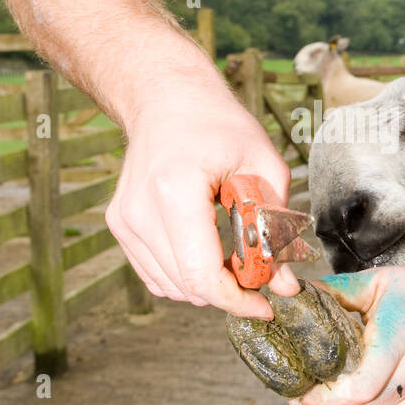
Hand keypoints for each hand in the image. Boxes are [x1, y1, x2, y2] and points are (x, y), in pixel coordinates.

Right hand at [106, 81, 299, 315]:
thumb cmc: (218, 124)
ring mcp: (124, 220)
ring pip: (169, 286)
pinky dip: (185, 276)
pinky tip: (208, 254)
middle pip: (186, 285)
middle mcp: (139, 211)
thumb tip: (284, 285)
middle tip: (261, 276)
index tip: (266, 305)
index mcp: (174, 192)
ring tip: (234, 259)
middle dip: (228, 293)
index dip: (237, 299)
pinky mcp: (120, 225)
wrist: (166, 99)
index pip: (201, 273)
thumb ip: (276, 227)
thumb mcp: (263, 165)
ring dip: (207, 286)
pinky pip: (154, 274)